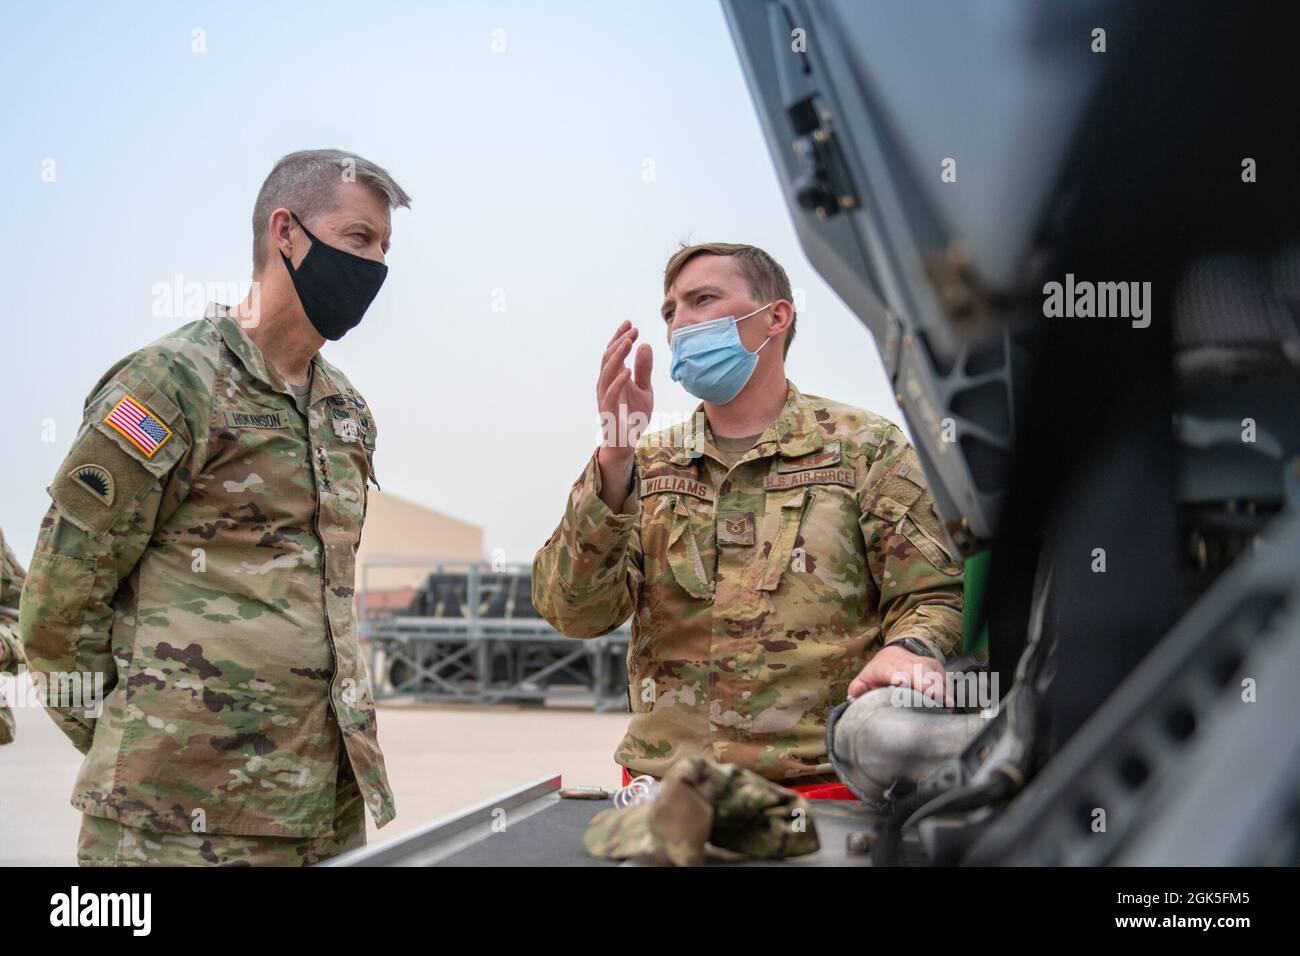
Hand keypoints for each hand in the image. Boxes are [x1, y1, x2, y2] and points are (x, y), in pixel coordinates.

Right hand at [595, 321, 652, 508]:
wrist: (626, 442)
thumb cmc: (634, 415)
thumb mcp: (644, 389)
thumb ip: (644, 369)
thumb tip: (645, 345)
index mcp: (613, 377)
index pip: (614, 353)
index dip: (620, 338)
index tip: (631, 324)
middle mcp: (605, 384)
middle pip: (608, 358)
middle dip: (620, 342)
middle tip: (633, 329)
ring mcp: (605, 396)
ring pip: (607, 371)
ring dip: (618, 356)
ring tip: (629, 342)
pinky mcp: (608, 410)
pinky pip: (610, 392)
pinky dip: (618, 381)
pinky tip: (628, 370)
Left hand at [848, 644, 949, 705]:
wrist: (895, 653)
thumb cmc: (880, 671)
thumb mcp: (865, 678)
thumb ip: (858, 688)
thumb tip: (854, 696)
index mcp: (888, 667)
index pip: (896, 672)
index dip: (901, 678)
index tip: (903, 683)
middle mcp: (908, 664)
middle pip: (920, 674)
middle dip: (929, 687)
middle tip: (937, 702)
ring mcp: (924, 665)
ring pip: (936, 676)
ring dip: (942, 691)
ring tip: (947, 706)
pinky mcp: (937, 668)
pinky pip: (945, 680)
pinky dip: (948, 692)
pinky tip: (949, 705)